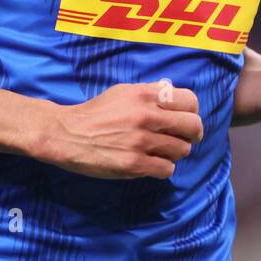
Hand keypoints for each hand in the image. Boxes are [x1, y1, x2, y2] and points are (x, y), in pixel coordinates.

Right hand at [36, 81, 204, 178]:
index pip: (190, 101)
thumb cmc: (96, 112)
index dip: (192, 112)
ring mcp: (141, 141)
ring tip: (161, 151)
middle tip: (184, 139)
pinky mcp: (134, 164)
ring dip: (175, 152)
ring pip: (182, 150)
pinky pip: (167, 169)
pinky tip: (151, 163)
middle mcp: (146, 115)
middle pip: (193, 126)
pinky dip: (163, 168)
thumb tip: (176, 97)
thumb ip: (151, 93)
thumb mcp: (124, 92)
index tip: (187, 121)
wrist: (67, 134)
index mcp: (145, 94)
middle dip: (192, 135)